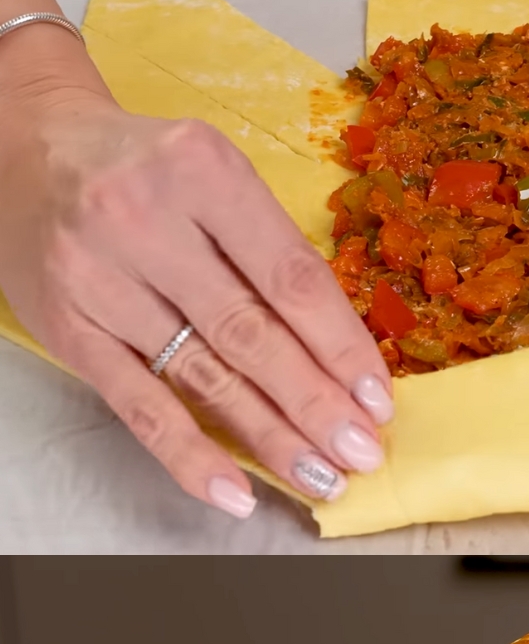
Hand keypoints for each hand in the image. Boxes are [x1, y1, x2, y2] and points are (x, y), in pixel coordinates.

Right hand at [0, 81, 393, 517]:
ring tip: (321, 476)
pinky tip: (236, 492)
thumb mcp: (214, 175)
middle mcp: (144, 221)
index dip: (341, 345)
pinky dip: (191, 456)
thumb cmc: (147, 171)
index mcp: (201, 170)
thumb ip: (269, 250)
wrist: (27, 151)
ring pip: (204, 375)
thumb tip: (340, 352)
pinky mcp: (70, 331)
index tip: (378, 398)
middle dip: (315, 403)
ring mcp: (100, 279)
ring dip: (270, 436)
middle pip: (250, 333)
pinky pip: (140, 407)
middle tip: (361, 451)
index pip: (290, 277)